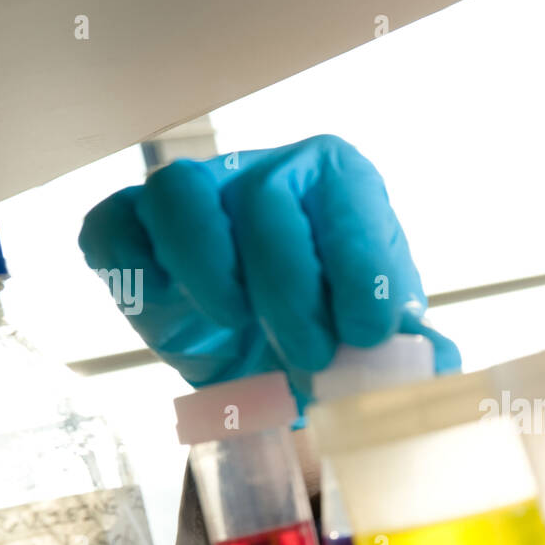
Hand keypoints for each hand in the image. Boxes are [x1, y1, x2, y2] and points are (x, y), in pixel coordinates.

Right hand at [78, 134, 459, 404]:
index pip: (346, 197)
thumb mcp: (384, 347)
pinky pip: (113, 230)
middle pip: (266, 198)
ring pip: (180, 193)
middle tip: (309, 357)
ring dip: (210, 270)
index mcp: (340, 183)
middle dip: (290, 290)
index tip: (367, 334)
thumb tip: (431, 361)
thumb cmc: (334, 340)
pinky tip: (173, 316)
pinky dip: (135, 273)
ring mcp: (194, 196)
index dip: (358, 268)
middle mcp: (266, 173)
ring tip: (236, 326)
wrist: (271, 371)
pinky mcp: (132, 232)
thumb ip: (415, 350)